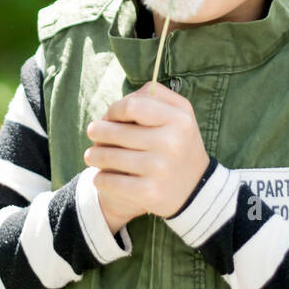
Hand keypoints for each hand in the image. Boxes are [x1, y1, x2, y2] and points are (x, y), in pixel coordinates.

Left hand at [84, 82, 210, 219]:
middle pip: (116, 132)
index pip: (132, 106)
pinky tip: (101, 176)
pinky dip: (100, 178)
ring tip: (91, 155)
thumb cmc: (180, 142)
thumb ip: (154, 95)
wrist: (197, 188)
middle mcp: (171, 143)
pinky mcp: (148, 193)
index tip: (109, 116)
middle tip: (92, 132)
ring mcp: (160, 169)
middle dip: (97, 131)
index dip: (114, 109)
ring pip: (108, 157)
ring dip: (93, 155)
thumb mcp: (180, 114)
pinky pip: (109, 181)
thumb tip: (124, 99)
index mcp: (179, 120)